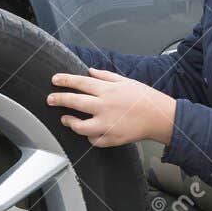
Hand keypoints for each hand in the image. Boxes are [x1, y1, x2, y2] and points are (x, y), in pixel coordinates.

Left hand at [47, 68, 176, 147]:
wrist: (161, 117)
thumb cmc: (145, 98)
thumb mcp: (125, 81)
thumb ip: (105, 76)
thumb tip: (89, 70)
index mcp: (108, 90)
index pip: (80, 82)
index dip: (65, 80)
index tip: (54, 80)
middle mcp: (105, 106)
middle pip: (75, 102)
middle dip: (58, 99)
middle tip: (50, 99)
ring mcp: (108, 124)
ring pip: (80, 126)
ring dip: (69, 122)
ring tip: (65, 119)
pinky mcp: (112, 138)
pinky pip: (94, 140)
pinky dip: (89, 137)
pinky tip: (88, 132)